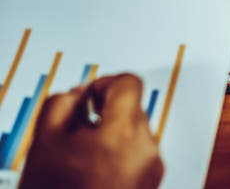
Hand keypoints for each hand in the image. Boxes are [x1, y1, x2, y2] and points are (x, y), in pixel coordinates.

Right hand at [20, 74, 162, 188]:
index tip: (88, 96)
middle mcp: (147, 148)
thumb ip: (62, 103)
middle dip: (105, 114)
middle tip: (77, 130)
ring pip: (136, 133)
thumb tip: (80, 93)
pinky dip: (120, 156)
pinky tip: (94, 173)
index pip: (129, 82)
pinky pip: (140, 155)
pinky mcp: (153, 184)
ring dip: (111, 137)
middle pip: (133, 108)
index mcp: (123, 132)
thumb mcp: (45, 142)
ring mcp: (153, 168)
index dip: (104, 83)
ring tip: (82, 158)